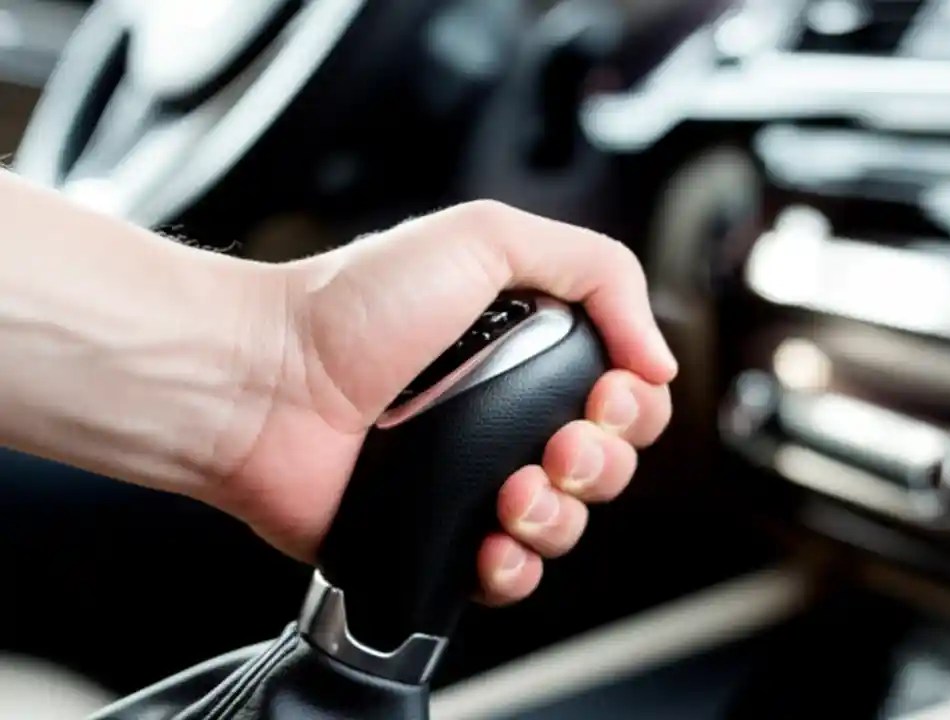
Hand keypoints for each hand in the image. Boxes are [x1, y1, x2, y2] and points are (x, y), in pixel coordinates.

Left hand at [216, 201, 675, 605]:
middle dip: (604, 460)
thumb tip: (659, 352)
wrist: (262, 382)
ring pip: (570, 523)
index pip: (626, 391)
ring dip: (562, 514)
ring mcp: (474, 479)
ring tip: (517, 490)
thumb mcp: (485, 237)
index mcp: (528, 348)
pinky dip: (517, 566)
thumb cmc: (351, 305)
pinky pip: (511, 574)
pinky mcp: (438, 536)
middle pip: (611, 463)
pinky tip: (495, 539)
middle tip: (561, 443)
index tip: (607, 394)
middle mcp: (507, 415)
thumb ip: (596, 268)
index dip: (636, 403)